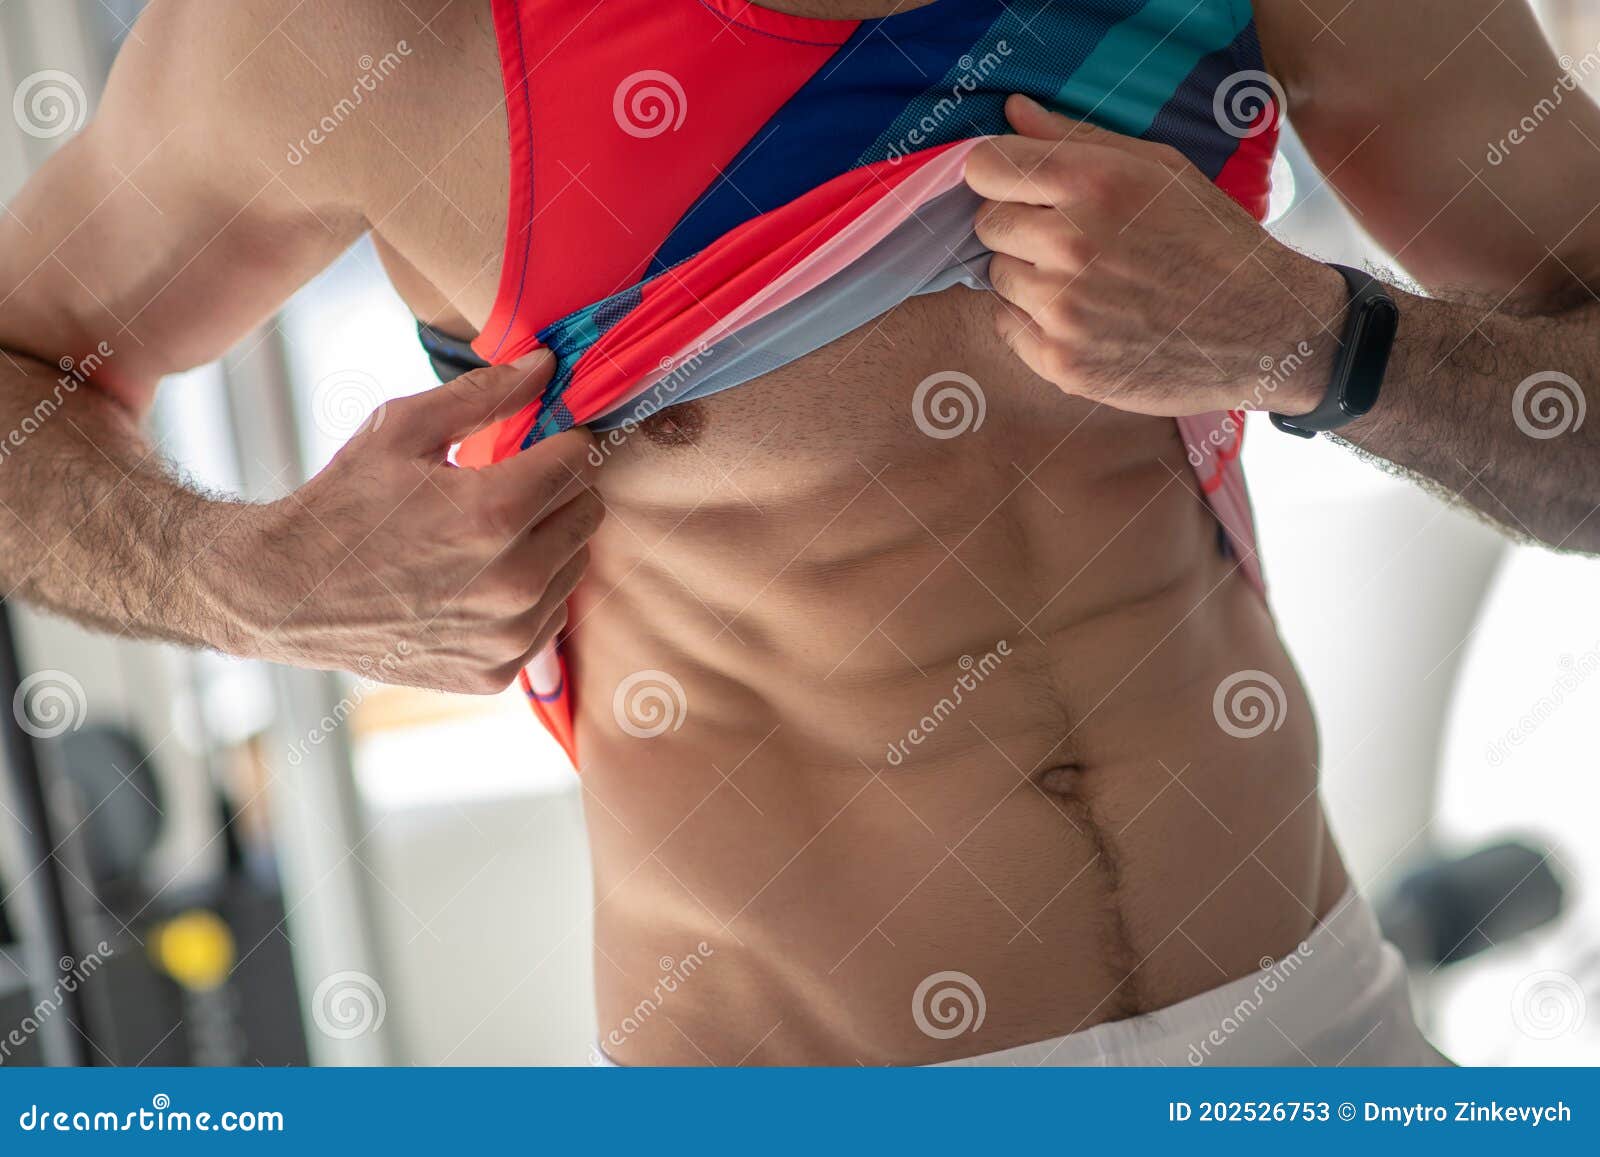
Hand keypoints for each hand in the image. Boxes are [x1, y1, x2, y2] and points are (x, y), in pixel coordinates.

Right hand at [231, 350, 603, 693]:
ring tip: (487, 536)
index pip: (579, 460)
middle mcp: (514, 581)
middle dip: (559, 490)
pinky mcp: (497, 671)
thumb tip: (547, 365)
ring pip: (575, 568)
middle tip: (512, 485)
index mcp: (495, 513)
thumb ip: (483, 394)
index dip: (562, 440)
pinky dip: (529, 597)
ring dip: (547, 544)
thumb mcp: (401, 429)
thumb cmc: (343, 504)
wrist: (286, 594)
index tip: (542, 439)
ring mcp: (508, 634)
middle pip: (588, 514)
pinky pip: (549, 619)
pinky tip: (480, 580)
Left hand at [964, 95, 1345, 416]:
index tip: (1019, 186)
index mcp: (1095, 185)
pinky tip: (1083, 316)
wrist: (1261, 328)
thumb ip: (1078, 139)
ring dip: (1028, 276)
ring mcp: (1063, 310)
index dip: (999, 175)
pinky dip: (1033, 322)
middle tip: (1070, 239)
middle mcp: (1072, 245)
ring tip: (1086, 280)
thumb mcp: (1159, 169)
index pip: (985, 167)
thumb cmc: (1210, 239)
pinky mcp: (1061, 362)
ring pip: (995, 276)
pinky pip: (1006, 326)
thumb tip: (1013, 113)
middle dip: (1019, 226)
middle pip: (987, 224)